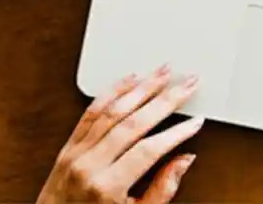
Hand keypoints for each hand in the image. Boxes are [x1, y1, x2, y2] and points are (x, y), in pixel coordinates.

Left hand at [38, 67, 202, 203]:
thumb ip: (162, 191)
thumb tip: (184, 160)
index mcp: (108, 188)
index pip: (149, 150)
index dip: (176, 133)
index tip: (195, 121)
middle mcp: (89, 166)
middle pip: (134, 122)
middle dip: (166, 99)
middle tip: (187, 83)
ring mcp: (75, 154)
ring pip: (112, 110)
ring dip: (141, 87)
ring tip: (163, 72)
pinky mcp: (67, 147)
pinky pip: (90, 112)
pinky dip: (111, 92)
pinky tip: (129, 79)